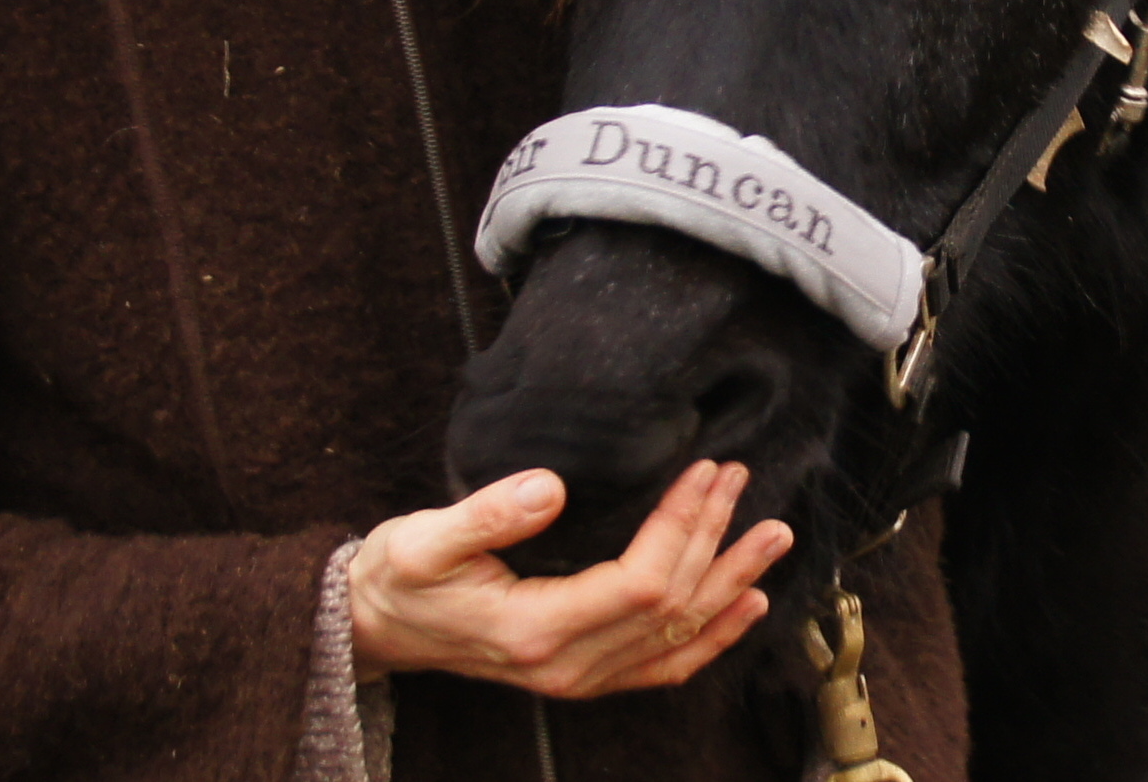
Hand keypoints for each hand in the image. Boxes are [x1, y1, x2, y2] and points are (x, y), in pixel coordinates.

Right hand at [347, 460, 791, 696]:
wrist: (375, 627)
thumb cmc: (398, 576)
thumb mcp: (424, 538)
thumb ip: (487, 514)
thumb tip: (549, 487)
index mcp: (536, 631)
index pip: (639, 582)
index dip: (679, 527)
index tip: (702, 472)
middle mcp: (567, 666)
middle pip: (669, 607)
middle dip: (715, 540)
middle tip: (741, 480)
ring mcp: (577, 677)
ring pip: (677, 637)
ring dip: (730, 583)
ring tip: (772, 537)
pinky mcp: (580, 672)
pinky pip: (661, 663)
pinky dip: (711, 636)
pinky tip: (743, 606)